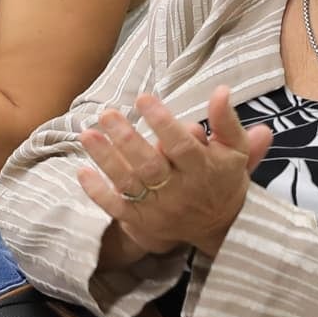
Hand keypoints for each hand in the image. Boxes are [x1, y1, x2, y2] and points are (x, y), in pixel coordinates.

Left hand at [73, 87, 271, 260]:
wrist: (221, 227)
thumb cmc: (224, 177)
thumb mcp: (235, 149)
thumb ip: (226, 121)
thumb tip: (220, 89)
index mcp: (202, 169)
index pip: (180, 145)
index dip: (162, 122)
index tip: (143, 99)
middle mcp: (179, 191)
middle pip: (149, 165)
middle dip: (126, 139)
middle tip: (106, 113)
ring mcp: (158, 208)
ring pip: (129, 184)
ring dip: (106, 160)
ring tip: (87, 134)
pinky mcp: (142, 221)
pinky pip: (117, 208)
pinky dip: (98, 193)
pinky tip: (82, 172)